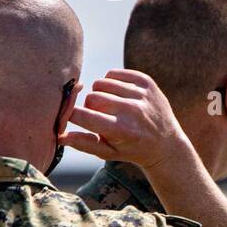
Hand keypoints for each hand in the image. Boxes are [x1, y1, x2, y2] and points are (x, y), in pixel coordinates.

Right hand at [60, 69, 195, 172]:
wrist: (166, 144)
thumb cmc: (132, 149)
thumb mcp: (108, 152)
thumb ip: (83, 143)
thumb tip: (59, 136)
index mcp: (122, 130)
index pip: (84, 115)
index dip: (72, 115)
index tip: (70, 117)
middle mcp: (134, 110)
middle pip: (92, 97)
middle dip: (91, 106)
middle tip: (100, 116)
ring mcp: (142, 94)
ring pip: (102, 83)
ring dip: (101, 94)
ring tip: (110, 106)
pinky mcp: (147, 82)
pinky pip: (114, 73)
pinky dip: (111, 82)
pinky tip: (118, 95)